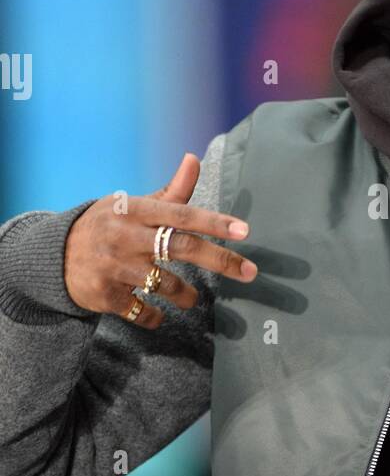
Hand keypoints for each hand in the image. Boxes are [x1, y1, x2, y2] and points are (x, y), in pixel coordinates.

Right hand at [63, 152, 256, 327]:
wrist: (54, 256)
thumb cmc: (108, 226)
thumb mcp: (133, 205)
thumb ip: (170, 191)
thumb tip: (194, 158)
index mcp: (134, 210)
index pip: (181, 214)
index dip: (214, 222)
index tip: (244, 230)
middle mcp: (125, 236)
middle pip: (181, 248)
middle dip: (221, 261)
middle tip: (250, 272)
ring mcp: (114, 267)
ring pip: (166, 284)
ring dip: (186, 295)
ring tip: (190, 297)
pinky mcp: (105, 295)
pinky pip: (143, 311)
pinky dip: (155, 316)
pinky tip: (158, 313)